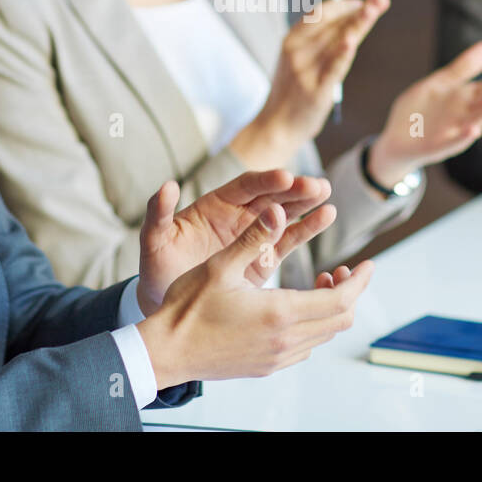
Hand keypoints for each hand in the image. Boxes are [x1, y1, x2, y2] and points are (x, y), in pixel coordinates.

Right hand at [136, 204, 374, 386]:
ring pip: (324, 334)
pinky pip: (305, 347)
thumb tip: (278, 209)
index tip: (368, 263)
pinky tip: (296, 307)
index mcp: (279, 312)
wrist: (165, 353)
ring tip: (320, 282)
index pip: (340, 299)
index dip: (360, 281)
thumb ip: (253, 238)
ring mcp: (276, 357)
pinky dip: (313, 325)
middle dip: (349, 292)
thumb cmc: (187, 307)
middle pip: (339, 319)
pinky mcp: (266, 366)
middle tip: (342, 269)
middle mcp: (284, 340)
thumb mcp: (220, 265)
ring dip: (331, 309)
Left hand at [137, 169, 336, 315]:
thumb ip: (159, 214)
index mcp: (215, 205)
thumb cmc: (158, 268)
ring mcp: (253, 235)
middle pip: (271, 196)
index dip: (265, 181)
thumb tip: (167, 186)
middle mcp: (238, 215)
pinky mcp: (263, 257)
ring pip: (284, 214)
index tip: (285, 177)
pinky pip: (288, 240)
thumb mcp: (155, 241)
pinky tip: (326, 216)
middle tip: (316, 186)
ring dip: (305, 205)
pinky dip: (306, 229)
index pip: (245, 187)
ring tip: (326, 196)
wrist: (168, 303)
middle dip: (294, 190)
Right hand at [230, 0, 389, 169]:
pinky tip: (351, 43)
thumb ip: (320, 41)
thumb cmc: (293, 90)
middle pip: (331, 24)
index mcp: (290, 40)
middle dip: (358, 10)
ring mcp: (305, 71)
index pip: (319, 14)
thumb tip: (349, 20)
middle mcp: (296, 52)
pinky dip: (342, 55)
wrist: (276, 126)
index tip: (362, 3)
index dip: (342, 5)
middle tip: (380, 0)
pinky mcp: (315, 92)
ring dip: (357, 24)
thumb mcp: (299, 60)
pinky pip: (332, 69)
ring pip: (336, 42)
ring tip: (374, 9)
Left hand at [365, 41, 481, 186]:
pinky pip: (451, 142)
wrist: (396, 139)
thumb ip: (464, 67)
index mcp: (464, 98)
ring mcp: (451, 131)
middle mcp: (463, 115)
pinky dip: (463, 136)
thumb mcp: (441, 83)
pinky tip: (475, 130)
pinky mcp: (436, 146)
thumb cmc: (422, 110)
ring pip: (476, 121)